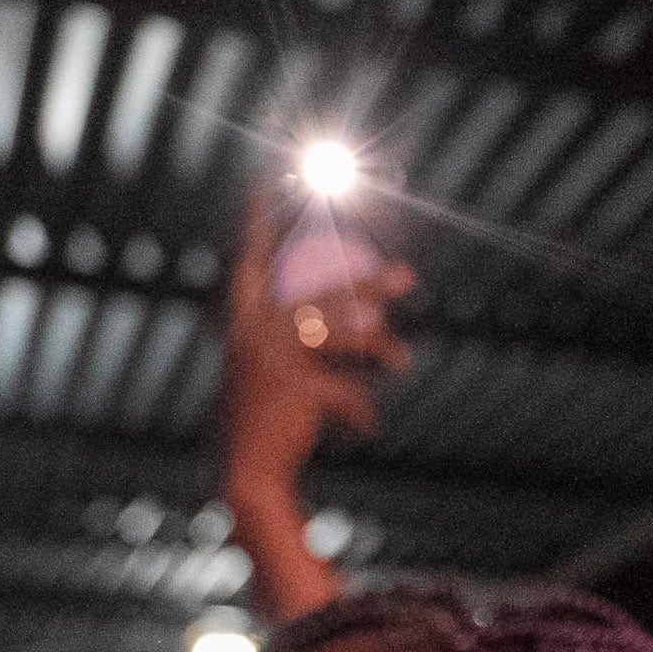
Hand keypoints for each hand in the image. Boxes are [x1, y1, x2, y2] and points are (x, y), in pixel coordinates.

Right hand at [220, 177, 413, 621]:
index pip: (253, 258)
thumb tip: (367, 320)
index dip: (261, 218)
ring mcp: (272, 356)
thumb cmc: (264, 425)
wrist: (244, 476)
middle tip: (408, 278)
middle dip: (369, 286)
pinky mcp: (294, 386)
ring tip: (405, 358)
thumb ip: (302, 344)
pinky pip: (345, 390)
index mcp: (244, 320)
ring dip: (379, 349)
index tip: (271, 175)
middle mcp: (254, 330)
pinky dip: (359, 410)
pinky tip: (366, 426)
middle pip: (323, 293)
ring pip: (341, 335)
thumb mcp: (274, 375)